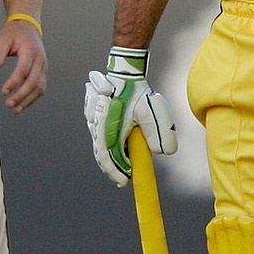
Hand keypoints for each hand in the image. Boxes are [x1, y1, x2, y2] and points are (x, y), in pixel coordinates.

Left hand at [0, 18, 46, 113]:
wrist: (28, 26)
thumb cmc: (14, 32)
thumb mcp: (3, 39)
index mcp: (30, 50)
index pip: (23, 70)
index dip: (14, 82)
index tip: (4, 92)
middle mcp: (40, 59)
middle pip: (34, 82)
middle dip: (22, 95)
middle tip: (9, 104)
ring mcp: (44, 66)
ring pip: (40, 87)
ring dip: (28, 100)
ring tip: (16, 109)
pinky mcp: (43, 71)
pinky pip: (41, 87)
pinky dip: (33, 97)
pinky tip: (22, 104)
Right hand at [83, 47, 176, 186]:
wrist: (123, 72)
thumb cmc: (138, 93)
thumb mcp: (153, 112)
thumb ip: (160, 134)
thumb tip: (162, 152)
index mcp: (108, 128)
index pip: (108, 158)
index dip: (115, 172)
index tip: (124, 180)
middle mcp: (96, 126)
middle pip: (101, 154)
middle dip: (111, 167)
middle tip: (122, 176)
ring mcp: (92, 119)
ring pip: (98, 144)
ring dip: (108, 155)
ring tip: (120, 162)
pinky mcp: (91, 113)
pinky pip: (96, 133)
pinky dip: (105, 142)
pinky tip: (115, 143)